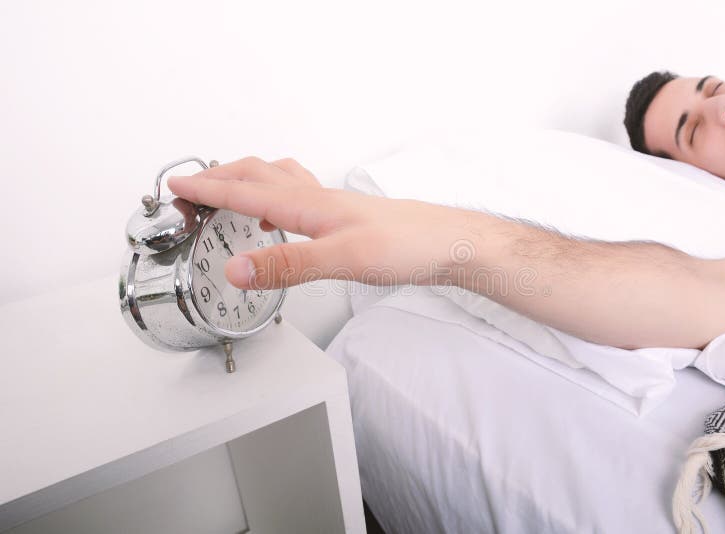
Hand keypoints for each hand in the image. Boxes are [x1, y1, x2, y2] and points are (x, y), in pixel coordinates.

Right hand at [167, 156, 487, 289]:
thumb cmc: (407, 246)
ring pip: (279, 180)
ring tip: (228, 186)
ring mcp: (333, 206)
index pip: (245, 193)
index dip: (207, 190)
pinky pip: (299, 193)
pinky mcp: (346, 217)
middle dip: (219, 177)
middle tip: (191, 185)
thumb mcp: (342, 260)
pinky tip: (284, 211)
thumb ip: (287, 264)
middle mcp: (317, 199)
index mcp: (308, 206)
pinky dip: (276, 193)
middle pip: (258, 176)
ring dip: (247, 178)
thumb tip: (236, 268)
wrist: (449, 244)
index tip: (176, 187)